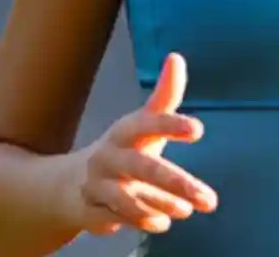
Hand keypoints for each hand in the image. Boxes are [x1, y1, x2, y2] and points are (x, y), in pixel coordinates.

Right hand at [62, 53, 217, 235]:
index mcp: (125, 132)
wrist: (70, 185)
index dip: (170, 125)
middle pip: (142, 167)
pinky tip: (159, 222)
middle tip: (208, 199)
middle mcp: (109, 156)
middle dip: (176, 182)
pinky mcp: (91, 211)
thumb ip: (165, 97)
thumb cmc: (121, 151)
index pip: (147, 124)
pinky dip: (139, 221)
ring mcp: (97, 185)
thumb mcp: (142, 124)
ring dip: (158, 205)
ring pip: (125, 197)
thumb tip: (176, 57)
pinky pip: (114, 218)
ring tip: (185, 211)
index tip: (198, 129)